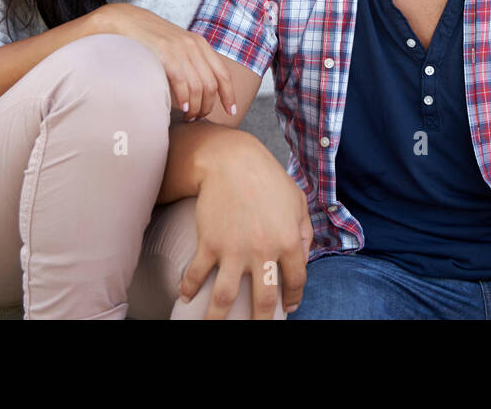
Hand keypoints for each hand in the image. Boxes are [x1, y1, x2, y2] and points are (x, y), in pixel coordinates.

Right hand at [94, 3, 235, 121]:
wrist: (127, 20)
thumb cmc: (151, 40)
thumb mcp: (177, 46)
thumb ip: (190, 62)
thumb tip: (200, 90)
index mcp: (201, 44)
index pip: (223, 74)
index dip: (229, 95)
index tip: (231, 111)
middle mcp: (194, 46)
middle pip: (212, 84)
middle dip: (208, 106)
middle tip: (199, 117)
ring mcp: (180, 49)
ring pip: (198, 86)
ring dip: (195, 107)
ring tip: (189, 117)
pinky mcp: (165, 54)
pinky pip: (182, 81)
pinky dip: (184, 98)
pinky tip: (181, 108)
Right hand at [180, 130, 313, 317]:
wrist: (231, 161)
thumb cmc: (268, 179)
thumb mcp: (297, 201)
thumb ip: (305, 231)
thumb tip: (304, 257)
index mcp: (288, 241)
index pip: (295, 281)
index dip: (293, 299)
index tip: (287, 308)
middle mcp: (263, 250)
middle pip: (263, 301)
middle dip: (260, 322)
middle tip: (256, 329)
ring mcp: (234, 249)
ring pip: (224, 298)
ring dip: (216, 319)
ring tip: (212, 328)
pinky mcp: (209, 243)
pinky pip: (196, 274)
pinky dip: (187, 288)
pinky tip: (184, 297)